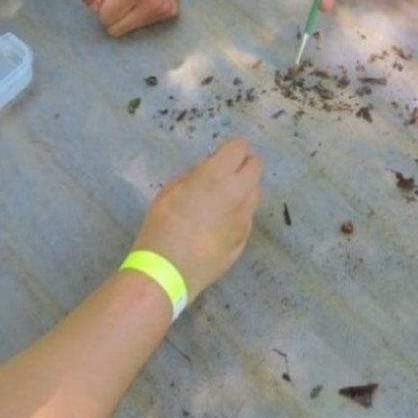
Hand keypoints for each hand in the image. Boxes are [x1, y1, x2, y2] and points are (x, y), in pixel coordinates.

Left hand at [75, 0, 177, 36]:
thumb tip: (93, 7)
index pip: (106, 18)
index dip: (103, 5)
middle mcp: (155, 1)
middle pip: (118, 29)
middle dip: (114, 13)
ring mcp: (166, 8)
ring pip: (132, 30)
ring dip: (126, 15)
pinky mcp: (172, 12)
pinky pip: (145, 27)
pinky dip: (140, 15)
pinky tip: (142, 0)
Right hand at [130, 138, 262, 304]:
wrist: (170, 269)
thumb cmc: (162, 224)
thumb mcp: (170, 191)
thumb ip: (194, 176)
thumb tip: (207, 171)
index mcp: (217, 177)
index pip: (239, 148)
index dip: (228, 149)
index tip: (217, 156)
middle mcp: (239, 194)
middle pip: (256, 167)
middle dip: (242, 164)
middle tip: (223, 173)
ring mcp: (246, 218)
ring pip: (255, 192)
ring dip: (242, 189)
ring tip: (220, 200)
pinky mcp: (245, 238)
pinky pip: (247, 216)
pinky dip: (237, 212)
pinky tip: (217, 224)